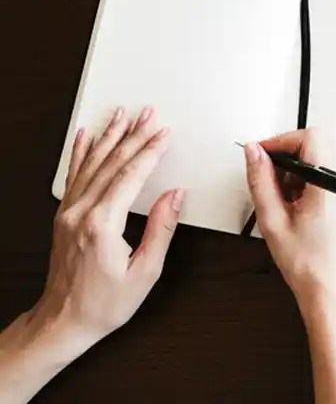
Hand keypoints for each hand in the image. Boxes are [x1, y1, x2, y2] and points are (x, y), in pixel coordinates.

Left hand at [36, 107, 181, 347]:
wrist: (64, 321)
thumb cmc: (104, 303)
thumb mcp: (145, 271)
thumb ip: (161, 228)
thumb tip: (174, 196)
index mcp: (102, 224)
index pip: (131, 176)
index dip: (150, 151)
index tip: (164, 133)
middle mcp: (81, 214)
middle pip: (111, 164)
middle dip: (133, 135)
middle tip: (148, 113)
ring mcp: (68, 214)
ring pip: (91, 165)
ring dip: (109, 137)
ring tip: (121, 114)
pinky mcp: (63, 217)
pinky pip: (73, 177)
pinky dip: (80, 154)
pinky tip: (86, 137)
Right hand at [244, 130, 335, 314]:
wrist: (332, 289)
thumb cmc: (307, 265)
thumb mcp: (272, 221)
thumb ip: (260, 181)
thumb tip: (254, 153)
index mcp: (331, 186)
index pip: (310, 137)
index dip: (281, 140)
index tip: (263, 153)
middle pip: (320, 143)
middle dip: (291, 154)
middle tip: (272, 178)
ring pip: (327, 156)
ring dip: (303, 167)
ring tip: (287, 198)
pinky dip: (315, 178)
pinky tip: (301, 203)